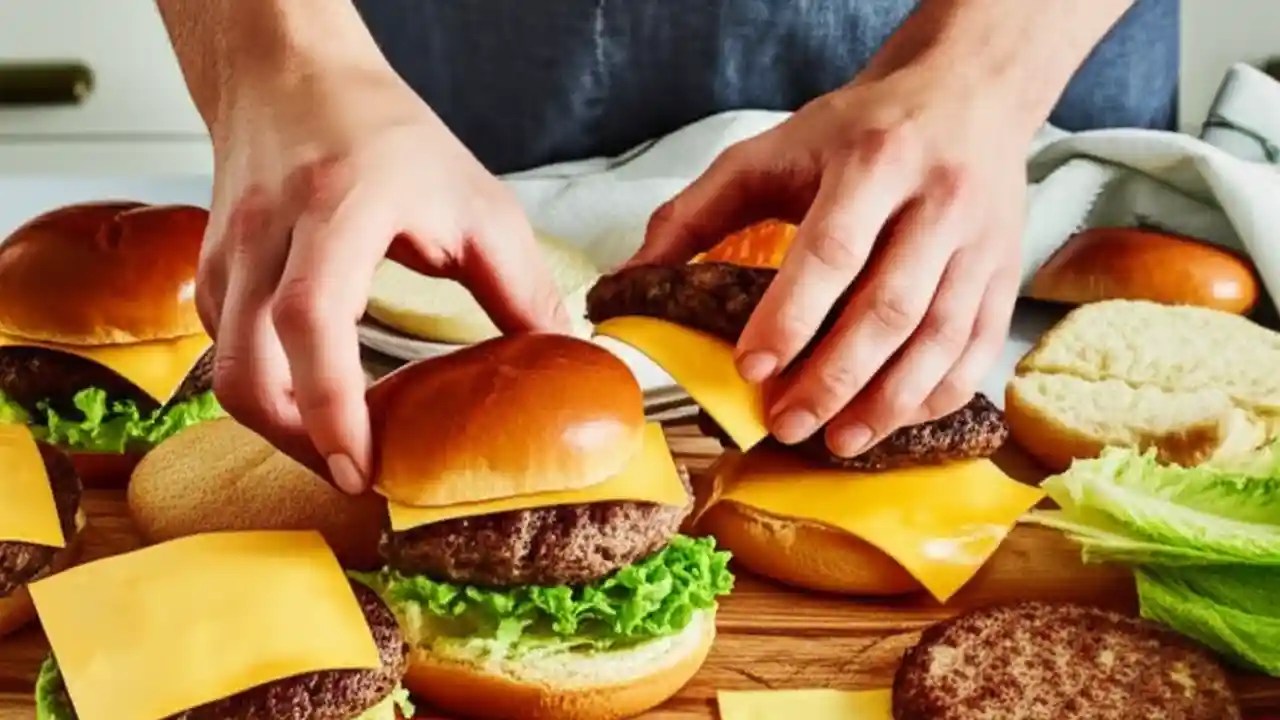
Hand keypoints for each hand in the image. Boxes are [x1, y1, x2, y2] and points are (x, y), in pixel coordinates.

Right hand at [200, 65, 568, 491]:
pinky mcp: (213, 270)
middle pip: (247, 367)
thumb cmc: (385, 132)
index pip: (311, 318)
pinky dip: (268, 391)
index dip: (331, 403)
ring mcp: (228, 253)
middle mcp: (267, 233)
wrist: (290, 74)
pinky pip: (226, 353)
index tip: (363, 465)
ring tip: (342, 449)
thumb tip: (560, 360)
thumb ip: (520, 285)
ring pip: (227, 372)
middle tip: (359, 476)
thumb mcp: (475, 201)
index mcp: (337, 208)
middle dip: (298, 440)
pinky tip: (314, 403)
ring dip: (282, 425)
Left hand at [632, 65, 1029, 457]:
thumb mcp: (772, 150)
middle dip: (833, 379)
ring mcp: (981, 241)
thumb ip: (698, 211)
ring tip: (837, 441)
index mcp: (874, 162)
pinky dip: (935, 394)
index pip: (831, 253)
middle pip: (887, 309)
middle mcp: (937, 201)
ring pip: (938, 339)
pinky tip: (894, 418)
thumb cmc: (859, 129)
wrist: (968, 93)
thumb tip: (632, 278)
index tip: (751, 368)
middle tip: (786, 424)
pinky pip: (976, 347)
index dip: (790, 318)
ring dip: (887, 402)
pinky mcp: (1005, 272)